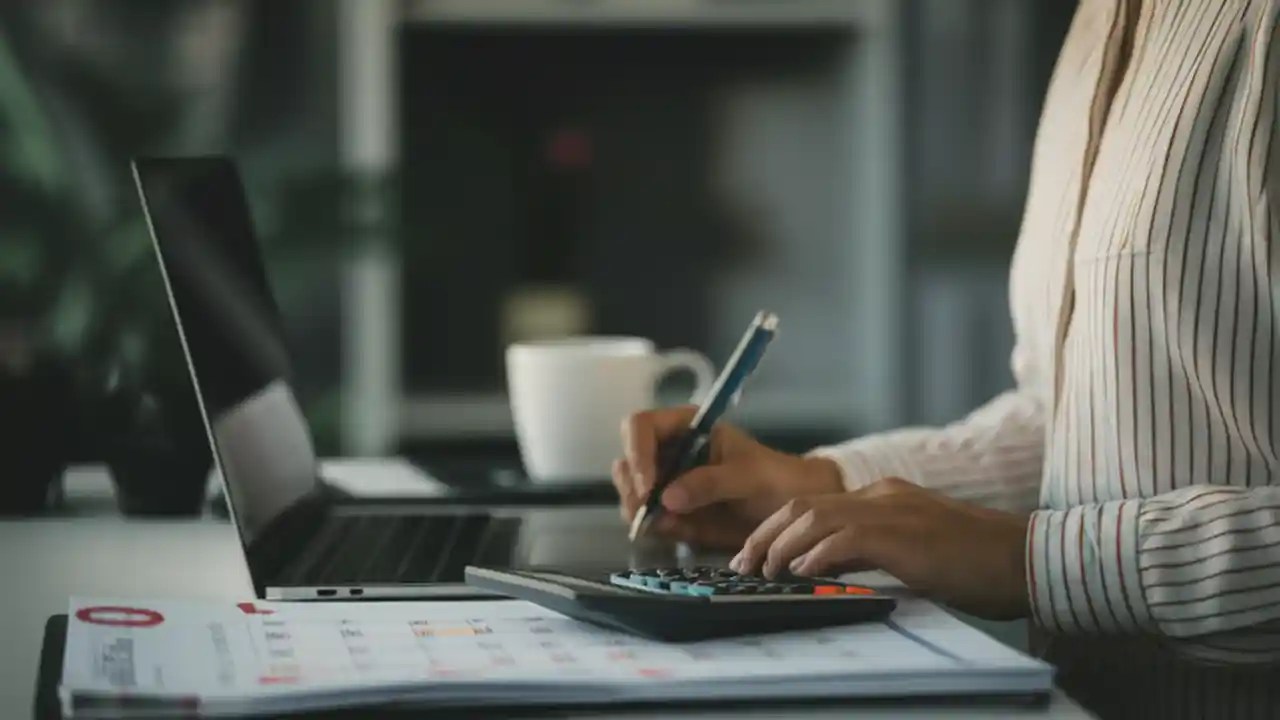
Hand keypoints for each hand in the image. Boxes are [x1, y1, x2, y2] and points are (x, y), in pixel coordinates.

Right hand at [611, 405, 843, 550]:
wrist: (792, 510)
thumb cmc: (777, 478)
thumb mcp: (749, 476)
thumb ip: (710, 482)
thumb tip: (668, 497)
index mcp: (686, 426)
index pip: (640, 426)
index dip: (637, 453)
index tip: (648, 487)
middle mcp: (669, 450)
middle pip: (626, 461)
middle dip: (633, 489)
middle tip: (652, 513)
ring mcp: (666, 481)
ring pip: (630, 493)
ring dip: (640, 511)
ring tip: (670, 524)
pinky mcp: (671, 511)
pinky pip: (647, 519)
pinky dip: (654, 528)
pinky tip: (678, 531)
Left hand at [730, 477, 1030, 619]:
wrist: (1027, 558)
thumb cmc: (976, 563)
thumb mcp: (911, 552)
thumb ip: (868, 551)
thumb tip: (821, 567)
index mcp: (883, 496)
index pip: (812, 504)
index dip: (775, 529)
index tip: (753, 556)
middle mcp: (882, 495)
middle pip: (803, 506)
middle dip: (765, 535)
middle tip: (743, 565)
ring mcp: (894, 510)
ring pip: (817, 517)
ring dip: (783, 545)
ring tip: (766, 571)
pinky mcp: (906, 534)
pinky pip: (848, 537)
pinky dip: (819, 554)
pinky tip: (804, 571)